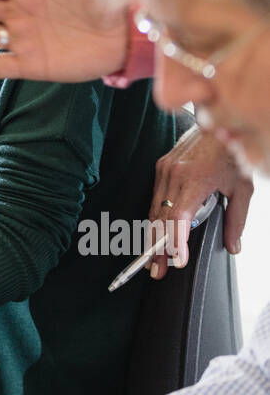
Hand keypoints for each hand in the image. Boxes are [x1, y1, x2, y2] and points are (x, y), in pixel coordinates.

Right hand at [147, 124, 252, 276]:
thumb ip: (237, 220)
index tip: (177, 260)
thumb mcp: (242, 188)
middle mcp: (174, 174)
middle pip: (160, 219)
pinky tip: (156, 236)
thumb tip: (234, 246)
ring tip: (153, 260)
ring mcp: (164, 170)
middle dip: (158, 249)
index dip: (175, 242)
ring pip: (153, 211)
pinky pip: (154, 199)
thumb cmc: (231, 153)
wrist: (216, 123)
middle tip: (157, 271)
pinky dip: (154, 220)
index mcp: (195, 180)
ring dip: (152, 237)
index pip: (178, 218)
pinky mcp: (161, 167)